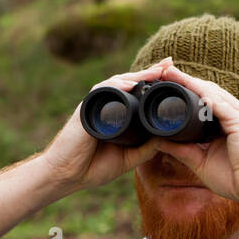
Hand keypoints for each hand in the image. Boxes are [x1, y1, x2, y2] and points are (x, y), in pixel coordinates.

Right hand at [37, 58, 171, 193]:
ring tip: (156, 71)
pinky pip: (101, 92)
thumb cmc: (92, 167)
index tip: (172, 76)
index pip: (137, 94)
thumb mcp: (128, 158)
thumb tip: (167, 138)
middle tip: (169, 62)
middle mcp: (106, 107)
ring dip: (137, 75)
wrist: (66, 175)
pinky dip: (116, 86)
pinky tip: (130, 84)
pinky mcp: (85, 110)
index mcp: (117, 116)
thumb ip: (146, 149)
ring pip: (117, 83)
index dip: (152, 83)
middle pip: (129, 83)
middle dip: (149, 72)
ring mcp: (95, 107)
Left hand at [149, 63, 238, 210]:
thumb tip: (158, 141)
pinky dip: (204, 95)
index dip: (188, 90)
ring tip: (170, 72)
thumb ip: (181, 150)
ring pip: (213, 93)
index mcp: (232, 122)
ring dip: (190, 82)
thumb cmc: (237, 180)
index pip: (207, 99)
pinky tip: (189, 86)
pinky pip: (220, 105)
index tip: (167, 83)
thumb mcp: (201, 162)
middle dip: (186, 80)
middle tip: (163, 70)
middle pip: (209, 91)